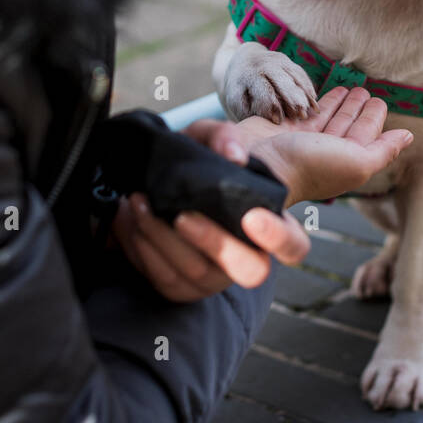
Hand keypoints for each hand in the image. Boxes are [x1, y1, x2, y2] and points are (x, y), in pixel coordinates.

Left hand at [109, 116, 308, 302]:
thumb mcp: (213, 137)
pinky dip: (141, 248)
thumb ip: (224, 135)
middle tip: (182, 215)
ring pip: (197, 275)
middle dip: (213, 243)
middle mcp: (248, 257)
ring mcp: (216, 277)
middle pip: (249, 271)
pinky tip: (129, 218)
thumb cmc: (206, 159)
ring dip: (162, 239)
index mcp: (270, 224)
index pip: (293, 245)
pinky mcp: (182, 286)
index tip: (251, 216)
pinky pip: (163, 279)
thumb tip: (233, 155)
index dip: (277, 237)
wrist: (172, 178)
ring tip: (138, 201)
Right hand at [235, 86, 413, 205]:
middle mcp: (326, 152)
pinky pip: (305, 112)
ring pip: (327, 118)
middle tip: (365, 91)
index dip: (374, 118)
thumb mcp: (357, 163)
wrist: (261, 166)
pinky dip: (316, 102)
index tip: (379, 101)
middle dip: (358, 110)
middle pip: (348, 126)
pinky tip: (320, 93)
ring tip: (348, 88)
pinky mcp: (284, 129)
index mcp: (345, 162)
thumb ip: (385, 150)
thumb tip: (409, 136)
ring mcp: (304, 141)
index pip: (366, 136)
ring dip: (339, 104)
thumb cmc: (310, 167)